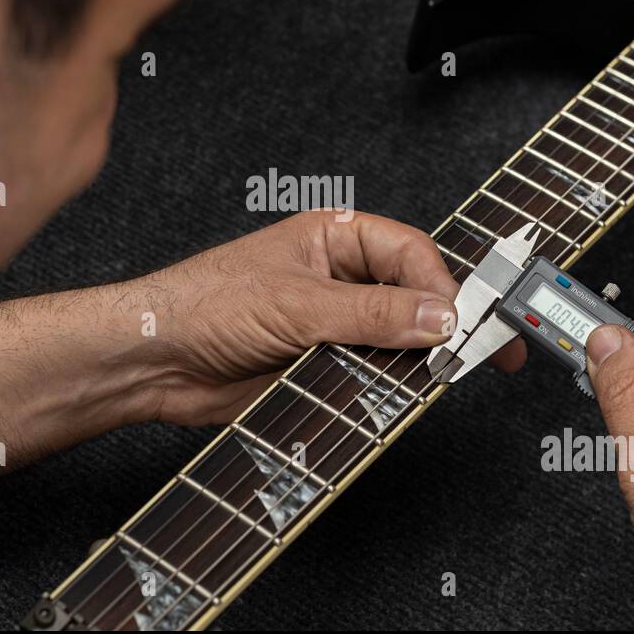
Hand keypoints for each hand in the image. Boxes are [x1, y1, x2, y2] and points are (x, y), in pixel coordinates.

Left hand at [138, 210, 525, 424]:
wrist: (154, 361)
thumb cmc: (203, 304)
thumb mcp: (295, 303)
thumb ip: (371, 312)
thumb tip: (438, 316)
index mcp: (334, 238)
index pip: (411, 253)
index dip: (443, 286)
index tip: (464, 322)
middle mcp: (338, 277)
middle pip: (413, 295)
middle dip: (442, 322)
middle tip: (480, 354)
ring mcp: (332, 324)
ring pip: (397, 340)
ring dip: (416, 359)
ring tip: (439, 378)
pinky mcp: (321, 366)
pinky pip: (371, 375)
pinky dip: (389, 387)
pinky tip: (399, 395)